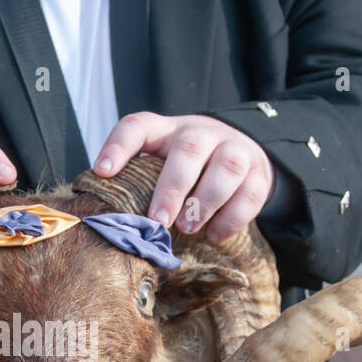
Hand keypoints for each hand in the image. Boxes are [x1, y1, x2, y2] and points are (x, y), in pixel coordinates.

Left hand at [94, 112, 273, 241]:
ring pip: (227, 165)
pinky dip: (233, 217)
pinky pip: (252, 192)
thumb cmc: (187, 168)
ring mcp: (234, 148)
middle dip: (172, 187)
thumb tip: (114, 224)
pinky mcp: (259, 171)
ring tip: (187, 228)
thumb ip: (141, 183)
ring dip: (206, 200)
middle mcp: (201, 133)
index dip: (118, 146)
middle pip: (189, 148)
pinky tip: (215, 235)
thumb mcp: (161, 164)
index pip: (138, 126)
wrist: (241, 154)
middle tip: (159, 220)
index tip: (102, 172)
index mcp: (166, 131)